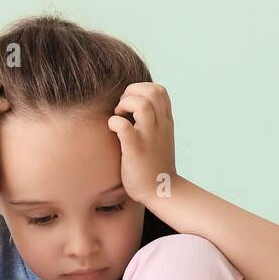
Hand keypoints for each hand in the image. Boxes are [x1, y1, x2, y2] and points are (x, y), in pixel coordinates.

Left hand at [107, 82, 176, 204]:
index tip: (131, 102)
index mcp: (166, 122)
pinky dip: (114, 123)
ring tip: (119, 115)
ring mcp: (149, 137)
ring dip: (125, 104)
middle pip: (152, 91)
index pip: (160, 91)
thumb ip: (154, 122)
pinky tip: (112, 130)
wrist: (162, 191)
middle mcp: (161, 126)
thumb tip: (135, 108)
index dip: (142, 89)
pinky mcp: (136, 149)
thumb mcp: (161, 138)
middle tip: (122, 107)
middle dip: (132, 92)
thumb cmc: (155, 165)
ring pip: (141, 104)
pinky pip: (124, 126)